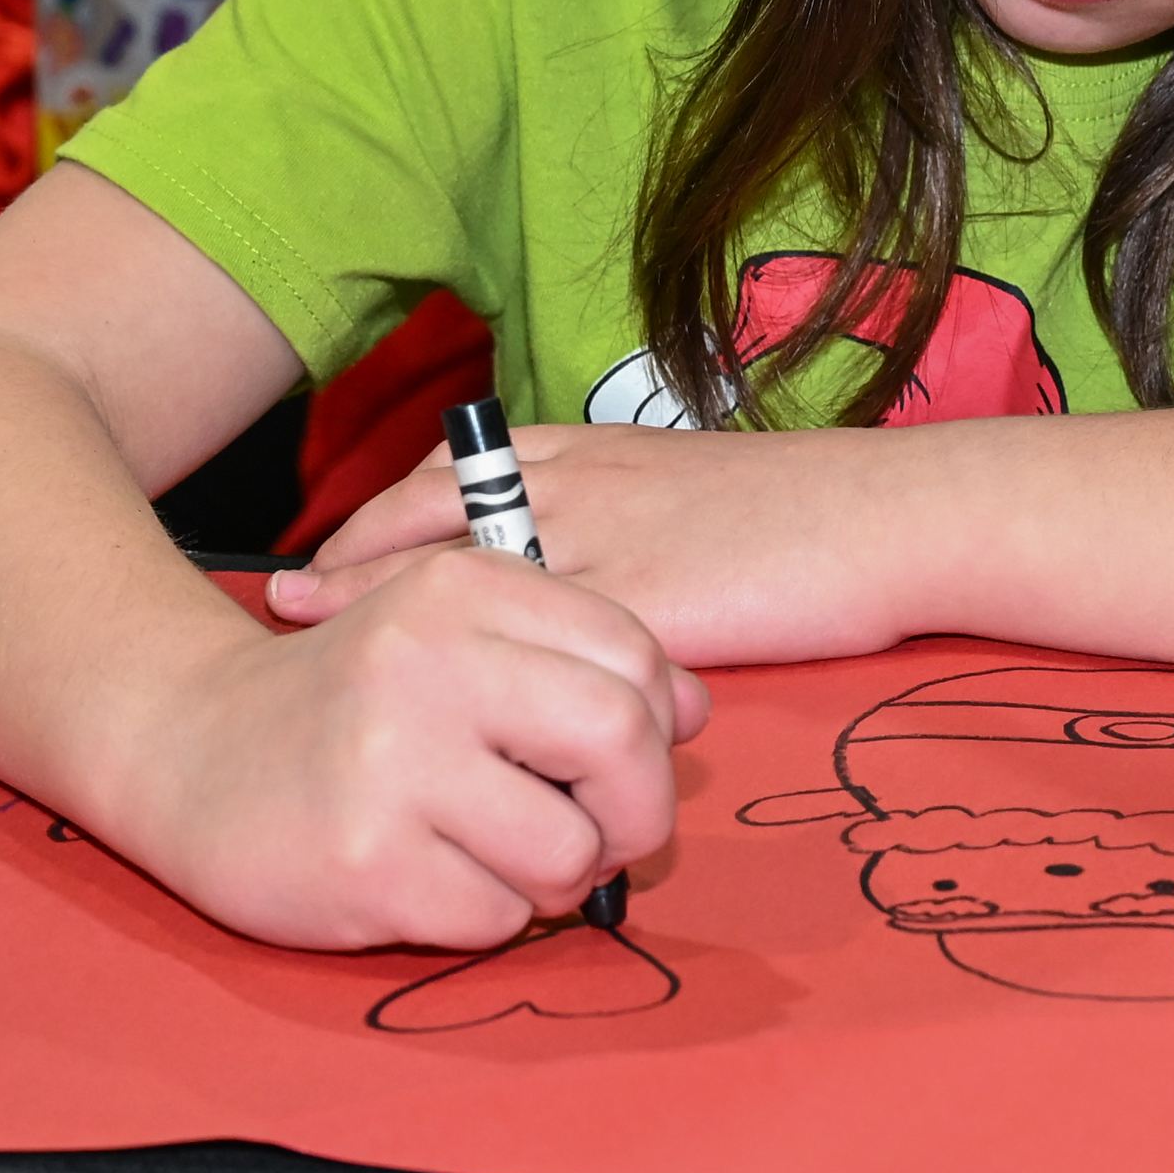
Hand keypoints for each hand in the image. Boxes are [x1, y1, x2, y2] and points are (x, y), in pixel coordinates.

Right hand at [104, 545, 707, 952]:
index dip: (659, 724)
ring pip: (567, 849)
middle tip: (607, 832)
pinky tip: (431, 876)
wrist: (191, 745)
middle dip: (639, 807)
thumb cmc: (357, 698)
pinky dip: (485, 914)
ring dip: (556, 875)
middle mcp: (430, 660)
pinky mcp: (365, 861)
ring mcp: (393, 763)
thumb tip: (695, 708)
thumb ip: (580, 657)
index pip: (635, 654)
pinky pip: (497, 917)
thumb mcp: (463, 636)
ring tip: (499, 853)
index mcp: (465, 587)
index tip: (623, 759)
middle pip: (621, 739)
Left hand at [266, 423, 919, 667]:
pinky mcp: (644, 603)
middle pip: (435, 522)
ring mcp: (610, 542)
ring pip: (473, 577)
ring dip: (396, 614)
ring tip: (327, 653)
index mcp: (593, 456)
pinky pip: (543, 646)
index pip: (454, 484)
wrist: (885, 515)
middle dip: (355, 564)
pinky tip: (442, 716)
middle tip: (288, 605)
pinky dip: (483, 677)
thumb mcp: (688, 493)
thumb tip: (571, 568)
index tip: (319, 566)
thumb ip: (622, 523)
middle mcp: (583, 489)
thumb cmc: (803, 512)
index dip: (378, 527)